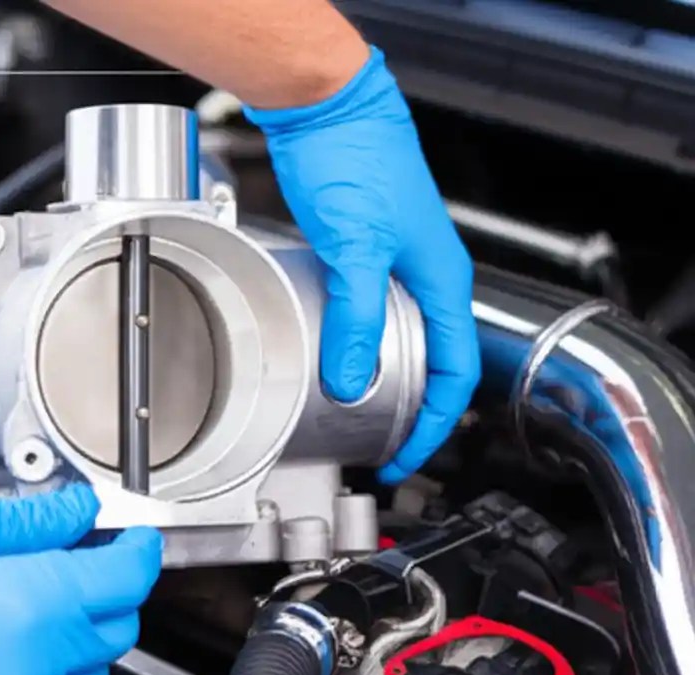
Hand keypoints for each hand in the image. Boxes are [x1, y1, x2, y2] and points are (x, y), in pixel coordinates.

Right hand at [0, 484, 161, 674]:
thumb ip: (26, 520)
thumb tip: (75, 513)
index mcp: (27, 611)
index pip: (125, 578)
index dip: (136, 544)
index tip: (130, 527)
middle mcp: (25, 673)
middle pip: (113, 630)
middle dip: (112, 583)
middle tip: (83, 545)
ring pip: (82, 674)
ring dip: (81, 628)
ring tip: (44, 584)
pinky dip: (43, 664)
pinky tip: (6, 624)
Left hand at [244, 46, 480, 482]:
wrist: (325, 109)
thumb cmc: (355, 161)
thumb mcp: (357, 247)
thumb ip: (357, 317)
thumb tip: (351, 382)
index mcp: (441, 282)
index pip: (454, 373)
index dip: (434, 424)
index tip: (404, 459)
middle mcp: (422, 278)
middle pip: (427, 362)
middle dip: (407, 411)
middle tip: (378, 448)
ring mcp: (391, 265)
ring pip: (395, 339)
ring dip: (378, 379)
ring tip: (351, 415)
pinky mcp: (357, 252)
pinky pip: (365, 312)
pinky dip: (352, 342)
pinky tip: (328, 352)